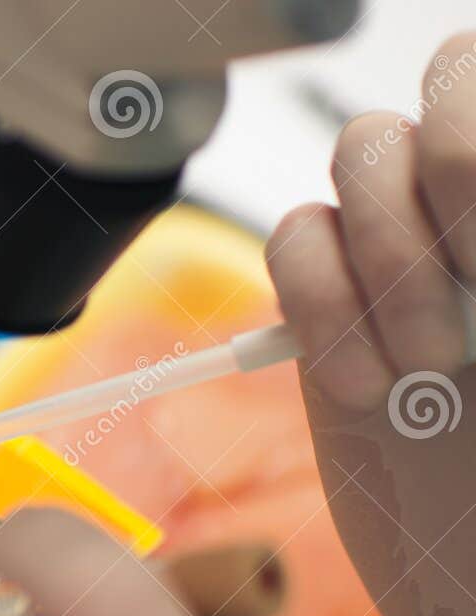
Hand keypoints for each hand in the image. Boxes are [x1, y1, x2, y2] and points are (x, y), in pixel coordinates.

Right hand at [266, 33, 475, 615]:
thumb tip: (464, 222)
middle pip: (438, 91)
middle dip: (443, 185)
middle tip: (466, 299)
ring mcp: (410, 256)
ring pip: (359, 156)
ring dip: (384, 261)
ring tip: (424, 365)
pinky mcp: (334, 309)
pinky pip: (294, 239)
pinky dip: (317, 306)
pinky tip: (362, 385)